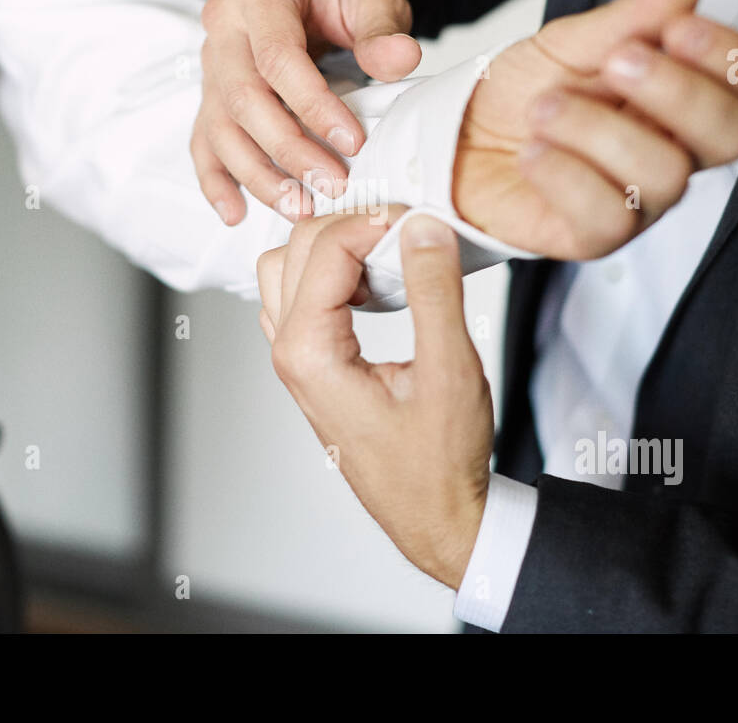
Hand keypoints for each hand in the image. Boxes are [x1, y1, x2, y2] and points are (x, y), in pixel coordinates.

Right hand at [193, 0, 421, 223]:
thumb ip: (383, 28)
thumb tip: (399, 60)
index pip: (277, 57)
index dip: (314, 106)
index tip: (353, 142)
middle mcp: (224, 25)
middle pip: (243, 99)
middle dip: (288, 150)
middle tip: (333, 185)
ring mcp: (213, 62)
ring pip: (221, 127)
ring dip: (258, 175)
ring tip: (300, 208)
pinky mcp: (214, 93)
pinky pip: (204, 140)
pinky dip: (217, 180)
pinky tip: (236, 213)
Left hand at [257, 211, 491, 589]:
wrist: (434, 514)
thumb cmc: (437, 462)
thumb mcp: (449, 371)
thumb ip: (435, 292)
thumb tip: (423, 228)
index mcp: (310, 353)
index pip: (326, 248)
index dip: (376, 221)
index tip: (423, 222)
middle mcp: (290, 352)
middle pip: (296, 248)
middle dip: (352, 225)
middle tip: (409, 231)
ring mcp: (296, 360)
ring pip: (288, 269)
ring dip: (334, 248)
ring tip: (390, 255)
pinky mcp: (312, 365)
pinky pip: (300, 297)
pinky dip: (332, 275)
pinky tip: (376, 286)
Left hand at [454, 0, 737, 256]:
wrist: (457, 137)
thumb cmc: (519, 95)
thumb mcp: (568, 42)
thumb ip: (627, 18)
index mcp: (676, 99)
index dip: (729, 58)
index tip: (678, 27)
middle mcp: (669, 151)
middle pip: (729, 136)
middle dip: (677, 91)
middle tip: (618, 62)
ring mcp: (637, 199)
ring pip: (665, 175)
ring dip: (599, 130)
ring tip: (545, 108)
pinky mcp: (593, 235)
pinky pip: (608, 217)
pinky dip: (565, 174)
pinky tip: (535, 150)